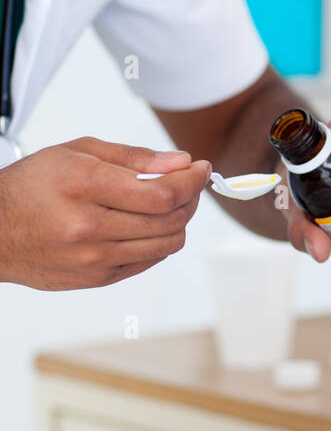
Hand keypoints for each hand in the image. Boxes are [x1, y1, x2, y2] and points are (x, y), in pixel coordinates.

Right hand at [0, 137, 211, 289]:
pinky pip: (149, 260)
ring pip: (166, 243)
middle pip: (170, 219)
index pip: (161, 193)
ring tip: (172, 201)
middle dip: (191, 196)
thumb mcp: (77, 151)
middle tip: (189, 181)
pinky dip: (161, 240)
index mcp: (84, 186)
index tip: (200, 168)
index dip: (192, 180)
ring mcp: (94, 258)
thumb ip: (134, 157)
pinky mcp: (97, 278)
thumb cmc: (30, 187)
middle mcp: (89, 226)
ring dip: (181, 219)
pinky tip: (151, 223)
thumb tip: (179, 163)